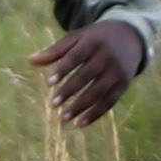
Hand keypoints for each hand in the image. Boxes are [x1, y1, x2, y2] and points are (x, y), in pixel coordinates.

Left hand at [36, 21, 151, 125]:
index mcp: (92, 42)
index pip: (75, 57)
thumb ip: (55, 51)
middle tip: (52, 105)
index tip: (49, 83)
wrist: (129, 36)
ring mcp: (117, 71)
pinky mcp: (124, 84)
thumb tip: (30, 61)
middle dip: (69, 91)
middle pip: (86, 76)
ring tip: (63, 119)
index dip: (63, 70)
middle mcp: (107, 56)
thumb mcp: (77, 38)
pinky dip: (95, 114)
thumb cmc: (95, 38)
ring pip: (98, 92)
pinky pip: (109, 102)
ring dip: (80, 107)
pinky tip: (80, 124)